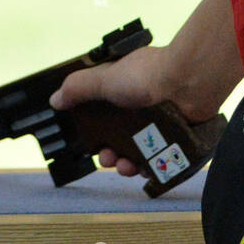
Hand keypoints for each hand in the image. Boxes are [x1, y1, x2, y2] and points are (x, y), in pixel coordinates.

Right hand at [49, 43, 217, 177]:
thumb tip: (55, 99)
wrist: (188, 83)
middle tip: (107, 158)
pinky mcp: (174, 136)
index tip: (90, 143)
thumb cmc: (147, 75)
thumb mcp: (105, 78)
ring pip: (137, 151)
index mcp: (124, 89)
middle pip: (119, 138)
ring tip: (125, 166)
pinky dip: (148, 166)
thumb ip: (78, 88)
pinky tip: (143, 168)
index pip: (105, 115)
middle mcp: (142, 105)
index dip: (95, 132)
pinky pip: (158, 158)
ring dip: (126, 163)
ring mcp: (160, 122)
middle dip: (108, 153)